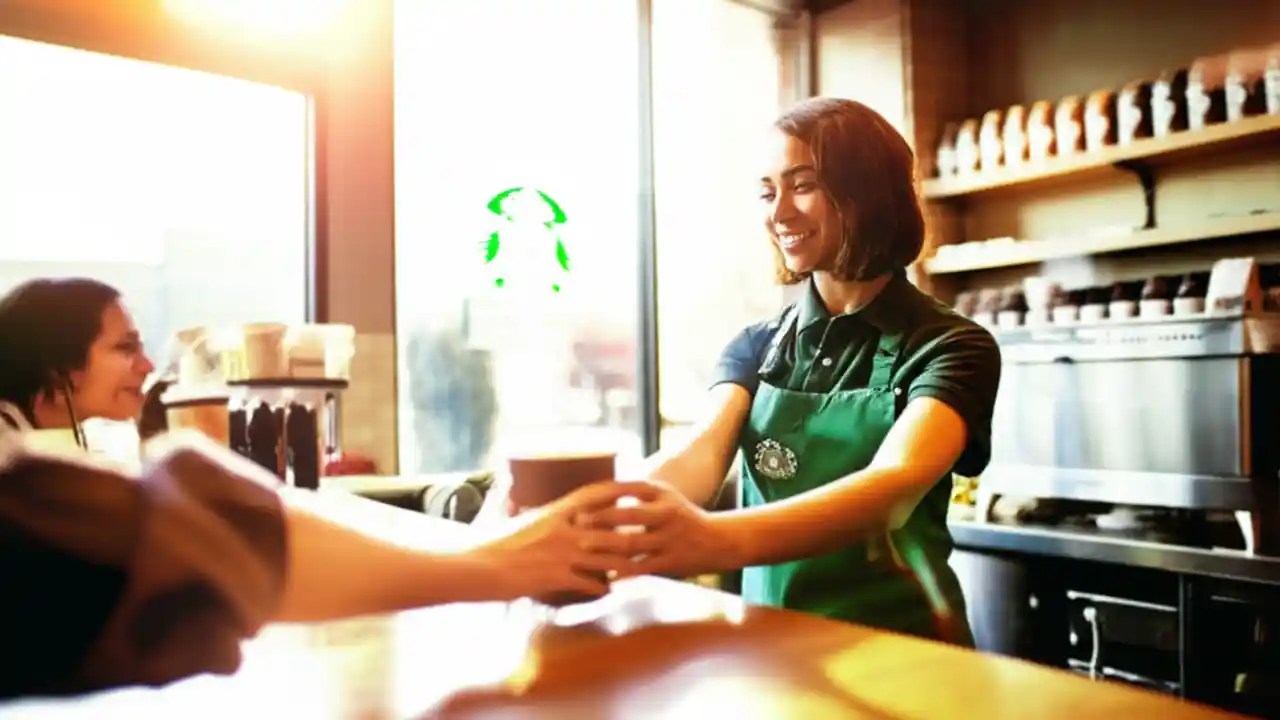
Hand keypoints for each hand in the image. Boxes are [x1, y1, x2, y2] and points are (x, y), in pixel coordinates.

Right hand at [470, 481, 642, 603]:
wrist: (476, 567)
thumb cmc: (487, 541)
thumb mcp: (503, 513)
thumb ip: (512, 498)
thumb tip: (508, 481)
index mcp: (553, 511)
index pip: (594, 493)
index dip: (619, 488)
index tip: (639, 485)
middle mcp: (563, 530)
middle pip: (610, 528)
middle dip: (631, 533)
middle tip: (649, 534)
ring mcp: (562, 554)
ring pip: (607, 558)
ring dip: (624, 565)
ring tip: (637, 568)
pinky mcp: (557, 578)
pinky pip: (589, 582)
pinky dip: (601, 587)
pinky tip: (608, 591)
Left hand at [587, 480, 747, 579]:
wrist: (717, 542)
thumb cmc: (681, 516)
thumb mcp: (665, 496)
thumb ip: (637, 492)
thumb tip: (600, 488)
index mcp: (663, 497)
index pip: (629, 490)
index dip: (605, 495)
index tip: (582, 499)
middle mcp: (667, 515)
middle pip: (629, 516)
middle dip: (602, 520)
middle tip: (577, 524)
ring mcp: (669, 540)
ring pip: (632, 544)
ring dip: (606, 547)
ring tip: (583, 548)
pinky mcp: (671, 563)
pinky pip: (641, 568)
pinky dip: (622, 572)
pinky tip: (603, 574)